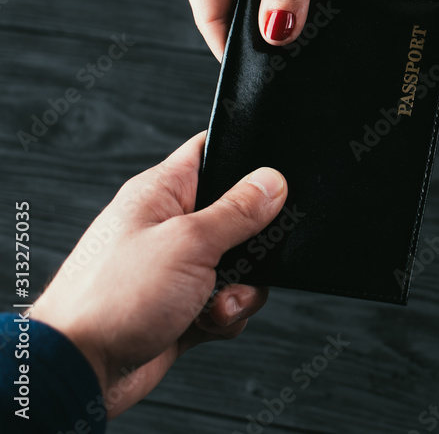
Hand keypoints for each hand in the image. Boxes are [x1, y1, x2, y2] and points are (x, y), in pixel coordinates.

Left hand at [30, 133, 286, 418]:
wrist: (83, 368)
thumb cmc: (113, 298)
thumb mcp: (189, 242)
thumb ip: (238, 211)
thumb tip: (272, 181)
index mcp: (161, 193)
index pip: (209, 152)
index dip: (244, 158)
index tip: (273, 178)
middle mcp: (168, 226)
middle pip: (237, 216)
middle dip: (253, 243)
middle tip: (246, 256)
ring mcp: (176, 268)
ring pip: (239, 265)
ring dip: (242, 288)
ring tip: (220, 301)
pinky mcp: (183, 305)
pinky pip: (227, 301)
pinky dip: (227, 315)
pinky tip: (208, 323)